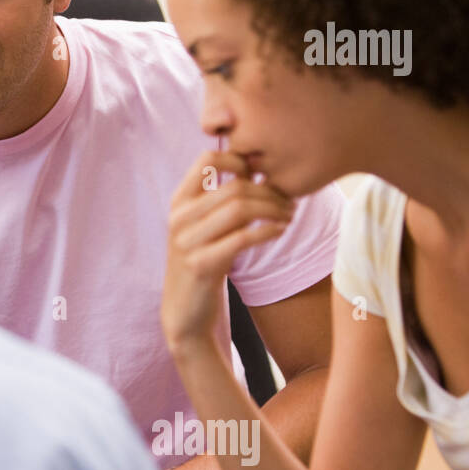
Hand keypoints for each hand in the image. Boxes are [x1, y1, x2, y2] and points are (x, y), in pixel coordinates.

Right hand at [162, 151, 294, 350]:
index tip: (260, 175)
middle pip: (233, 186)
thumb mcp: (204, 226)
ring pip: (239, 208)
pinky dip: (268, 230)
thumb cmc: (204, 261)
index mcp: (179, 201)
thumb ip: (219, 199)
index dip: (239, 159)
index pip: (207, 160)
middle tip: (289, 201)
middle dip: (269, 191)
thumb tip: (257, 168)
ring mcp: (187, 241)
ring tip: (288, 215)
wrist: (185, 310)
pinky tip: (280, 231)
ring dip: (273, 209)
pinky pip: (242, 238)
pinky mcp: (201, 264)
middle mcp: (179, 217)